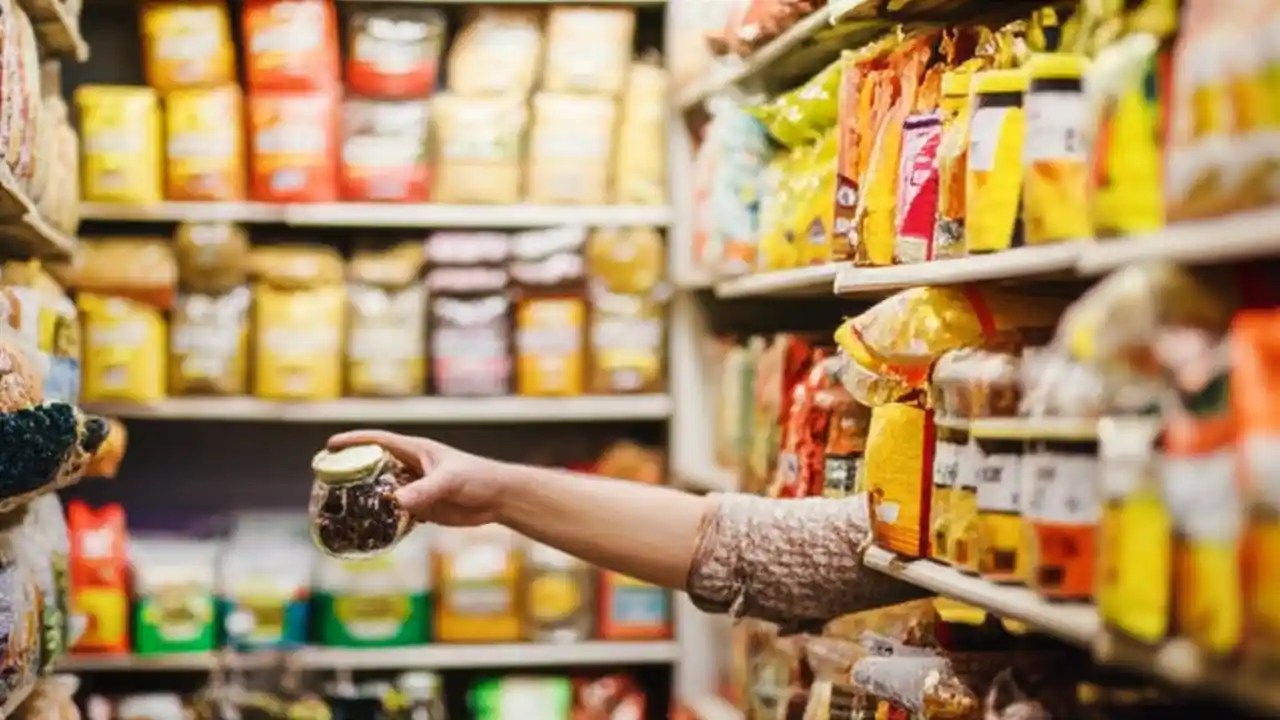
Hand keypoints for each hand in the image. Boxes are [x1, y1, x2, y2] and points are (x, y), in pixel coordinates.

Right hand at [326, 430, 510, 526]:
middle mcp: (412, 467)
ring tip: (337, 507)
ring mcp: (415, 488)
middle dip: (351, 470)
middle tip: (324, 480)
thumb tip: (398, 502)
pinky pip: (396, 513)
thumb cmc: (478, 478)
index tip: (330, 446)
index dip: (354, 441)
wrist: (498, 498)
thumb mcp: (450, 481)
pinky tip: (367, 529)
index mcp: (416, 451)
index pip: (378, 441)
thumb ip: (425, 490)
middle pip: (374, 466)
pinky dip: (382, 519)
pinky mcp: (422, 507)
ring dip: (364, 498)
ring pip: (382, 491)